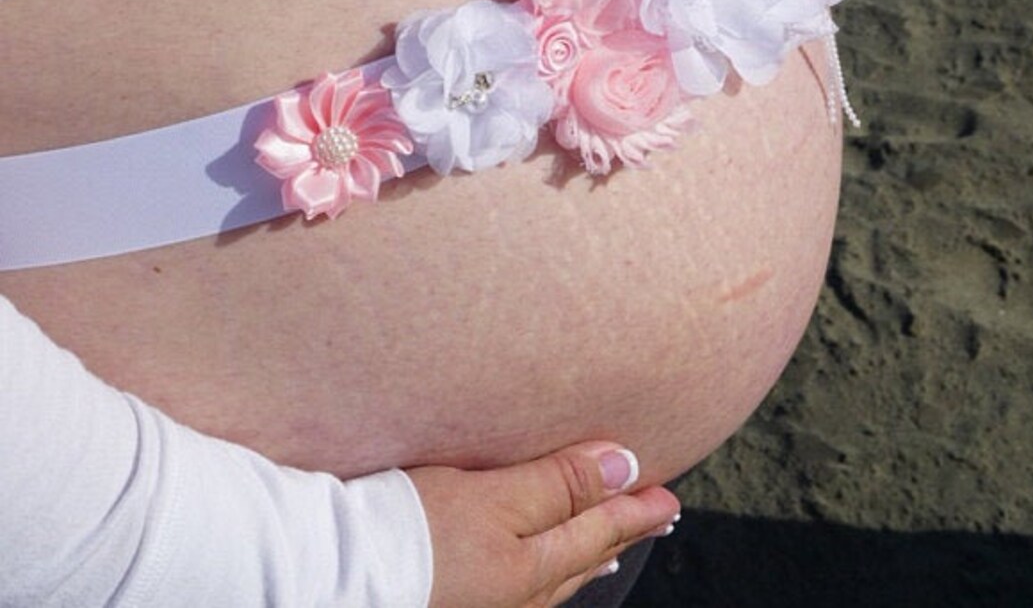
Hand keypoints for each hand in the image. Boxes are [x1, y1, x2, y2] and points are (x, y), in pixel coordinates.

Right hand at [408, 442, 679, 607]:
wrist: (335, 569)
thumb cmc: (411, 529)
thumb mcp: (495, 497)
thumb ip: (560, 482)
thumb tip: (624, 468)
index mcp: (529, 566)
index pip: (597, 529)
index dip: (634, 508)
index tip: (668, 496)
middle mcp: (515, 594)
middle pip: (581, 556)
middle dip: (620, 532)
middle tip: (657, 516)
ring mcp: (485, 599)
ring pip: (553, 576)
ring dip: (587, 553)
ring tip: (610, 547)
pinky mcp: (454, 596)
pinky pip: (521, 586)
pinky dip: (547, 571)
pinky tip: (540, 572)